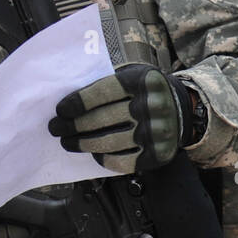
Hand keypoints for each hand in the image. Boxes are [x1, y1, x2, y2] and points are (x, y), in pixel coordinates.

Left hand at [49, 63, 191, 172]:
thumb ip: (105, 85)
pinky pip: (123, 161)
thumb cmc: (143, 91)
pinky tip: (93, 153)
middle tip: (55, 128)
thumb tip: (67, 105)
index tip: (59, 111)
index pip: (101, 93)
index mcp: (142, 81)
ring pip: (109, 142)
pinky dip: (104, 158)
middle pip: (101, 119)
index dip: (76, 103)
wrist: (182, 108)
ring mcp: (157, 132)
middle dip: (72, 126)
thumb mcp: (131, 76)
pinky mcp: (158, 154)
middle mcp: (152, 106)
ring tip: (67, 142)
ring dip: (82, 144)